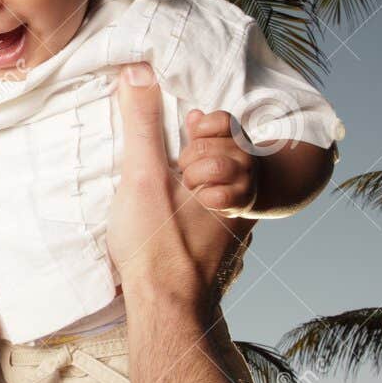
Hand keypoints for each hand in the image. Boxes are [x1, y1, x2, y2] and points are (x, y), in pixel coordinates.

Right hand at [107, 64, 252, 309]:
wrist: (168, 311)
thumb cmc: (158, 245)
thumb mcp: (142, 177)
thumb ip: (142, 123)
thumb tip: (137, 71)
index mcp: (234, 177)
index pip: (225, 129)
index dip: (197, 128)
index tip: (180, 140)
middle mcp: (244, 200)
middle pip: (221, 153)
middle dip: (193, 153)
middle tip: (172, 171)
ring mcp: (234, 225)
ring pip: (215, 182)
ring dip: (189, 179)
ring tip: (163, 192)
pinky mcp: (220, 246)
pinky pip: (209, 209)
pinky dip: (191, 204)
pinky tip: (167, 215)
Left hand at [177, 108, 258, 215]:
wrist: (250, 189)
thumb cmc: (224, 163)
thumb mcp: (214, 143)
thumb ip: (200, 130)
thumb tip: (193, 115)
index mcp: (236, 135)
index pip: (222, 120)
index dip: (201, 127)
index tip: (195, 139)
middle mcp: (244, 153)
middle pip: (205, 147)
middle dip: (186, 158)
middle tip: (186, 167)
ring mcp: (245, 175)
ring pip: (214, 168)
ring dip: (192, 176)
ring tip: (191, 181)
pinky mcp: (241, 198)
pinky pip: (217, 195)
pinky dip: (203, 196)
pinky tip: (203, 194)